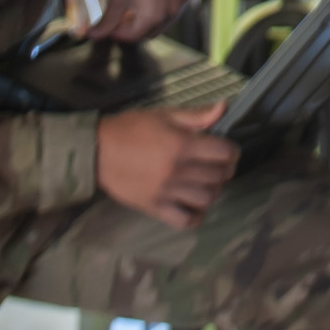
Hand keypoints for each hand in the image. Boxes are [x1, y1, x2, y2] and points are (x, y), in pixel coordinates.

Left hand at [90, 0, 197, 41]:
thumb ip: (106, 21)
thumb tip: (91, 36)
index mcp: (151, 17)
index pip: (132, 37)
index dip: (117, 32)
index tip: (110, 25)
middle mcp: (171, 13)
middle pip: (150, 31)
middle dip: (135, 27)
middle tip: (122, 15)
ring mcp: (184, 1)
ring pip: (165, 19)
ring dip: (152, 16)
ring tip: (138, 1)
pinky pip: (178, 4)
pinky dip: (167, 3)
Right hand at [96, 103, 237, 228]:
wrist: (97, 151)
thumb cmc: (131, 129)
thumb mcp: (164, 115)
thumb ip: (197, 115)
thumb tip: (225, 107)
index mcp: (182, 145)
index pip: (224, 153)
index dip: (231, 151)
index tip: (227, 150)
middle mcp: (177, 171)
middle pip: (218, 177)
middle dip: (225, 170)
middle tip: (218, 166)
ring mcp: (166, 192)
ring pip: (206, 199)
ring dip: (214, 192)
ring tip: (208, 183)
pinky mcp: (154, 208)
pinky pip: (185, 221)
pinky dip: (196, 216)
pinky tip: (196, 206)